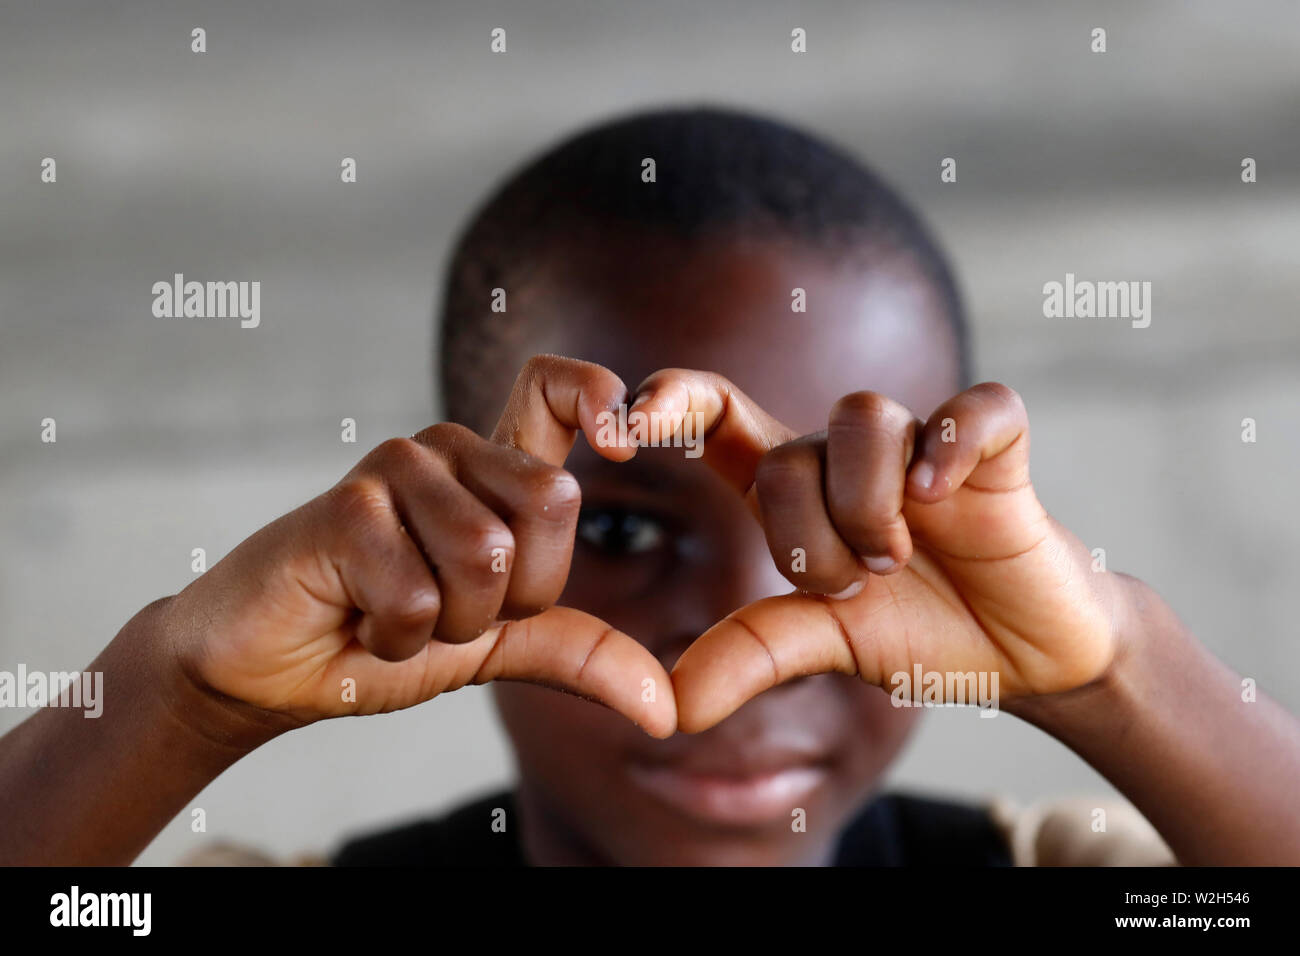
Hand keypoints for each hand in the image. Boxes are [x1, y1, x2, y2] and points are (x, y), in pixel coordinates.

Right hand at [162, 356, 675, 736]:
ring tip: (393, 611)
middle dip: (512, 595)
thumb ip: (580, 654)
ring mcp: (393, 471)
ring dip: (446, 625)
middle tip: (445, 606)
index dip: (598, 395)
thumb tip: (666, 709)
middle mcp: (445, 452)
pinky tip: (356, 618)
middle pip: (552, 501)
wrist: (270, 670)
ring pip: (486, 558)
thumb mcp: (498, 646)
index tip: (625, 439)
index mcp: (488, 469)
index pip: (551, 389)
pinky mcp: (344, 508)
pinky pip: (418, 596)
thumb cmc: (380, 635)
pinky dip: (396, 638)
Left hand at [626, 370, 1121, 731]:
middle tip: (855, 588)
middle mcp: (847, 457)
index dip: (671, 402)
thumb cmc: (920, 630)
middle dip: (810, 537)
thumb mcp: (826, 646)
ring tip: (898, 561)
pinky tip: (939, 495)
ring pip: (861, 419)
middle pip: (789, 451)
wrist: (1023, 653)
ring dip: (868, 505)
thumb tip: (671, 708)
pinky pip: (969, 409)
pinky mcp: (992, 449)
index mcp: (796, 492)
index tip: (624, 430)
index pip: (718, 415)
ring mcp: (921, 445)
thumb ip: (752, 655)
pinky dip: (950, 444)